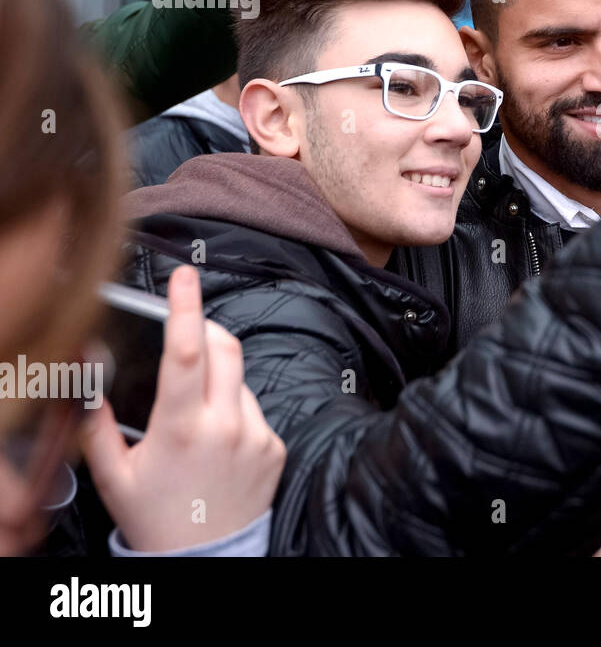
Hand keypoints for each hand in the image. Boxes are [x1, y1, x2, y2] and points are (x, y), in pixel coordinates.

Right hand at [80, 266, 284, 552]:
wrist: (207, 560)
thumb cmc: (155, 519)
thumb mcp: (114, 476)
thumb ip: (98, 425)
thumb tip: (89, 377)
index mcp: (182, 428)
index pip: (188, 351)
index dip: (186, 308)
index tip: (185, 276)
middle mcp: (227, 426)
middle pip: (226, 347)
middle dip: (207, 329)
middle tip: (186, 335)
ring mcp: (257, 435)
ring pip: (239, 379)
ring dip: (218, 382)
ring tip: (193, 422)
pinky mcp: (276, 446)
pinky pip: (255, 409)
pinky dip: (234, 412)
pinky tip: (217, 444)